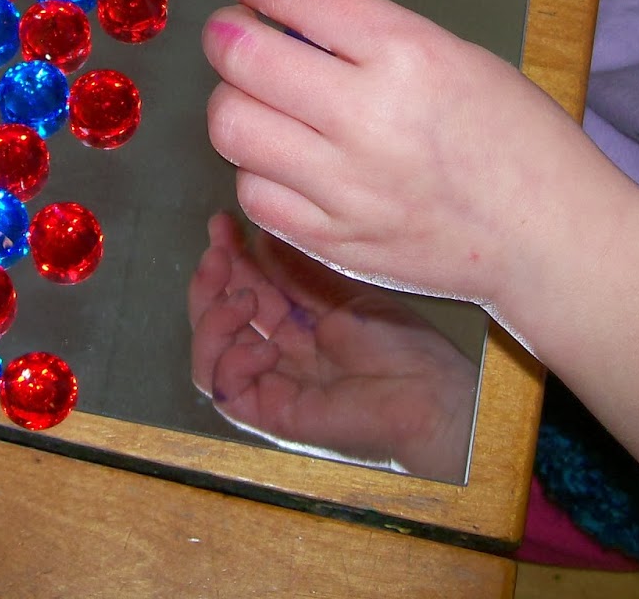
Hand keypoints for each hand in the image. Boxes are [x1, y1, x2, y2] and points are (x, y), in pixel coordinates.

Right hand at [188, 212, 477, 479]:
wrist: (429, 393)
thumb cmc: (402, 346)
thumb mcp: (343, 290)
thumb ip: (298, 268)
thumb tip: (258, 233)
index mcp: (296, 322)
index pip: (244, 285)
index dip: (228, 254)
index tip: (222, 222)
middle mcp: (278, 352)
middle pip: (218, 317)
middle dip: (210, 281)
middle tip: (217, 252)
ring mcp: (273, 384)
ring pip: (209, 355)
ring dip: (213, 320)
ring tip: (244, 299)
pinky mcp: (273, 415)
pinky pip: (226, 393)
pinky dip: (233, 363)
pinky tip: (264, 346)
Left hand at [203, 0, 610, 310]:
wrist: (550, 239)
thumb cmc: (514, 137)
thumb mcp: (456, 55)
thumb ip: (370, 34)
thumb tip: (287, 8)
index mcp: (409, 54)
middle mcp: (370, 118)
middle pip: (242, 57)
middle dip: (226, 32)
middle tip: (235, 33)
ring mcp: (347, 187)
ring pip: (231, 126)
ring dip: (233, 100)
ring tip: (259, 98)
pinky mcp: (333, 241)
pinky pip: (253, 192)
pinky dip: (257, 168)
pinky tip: (285, 158)